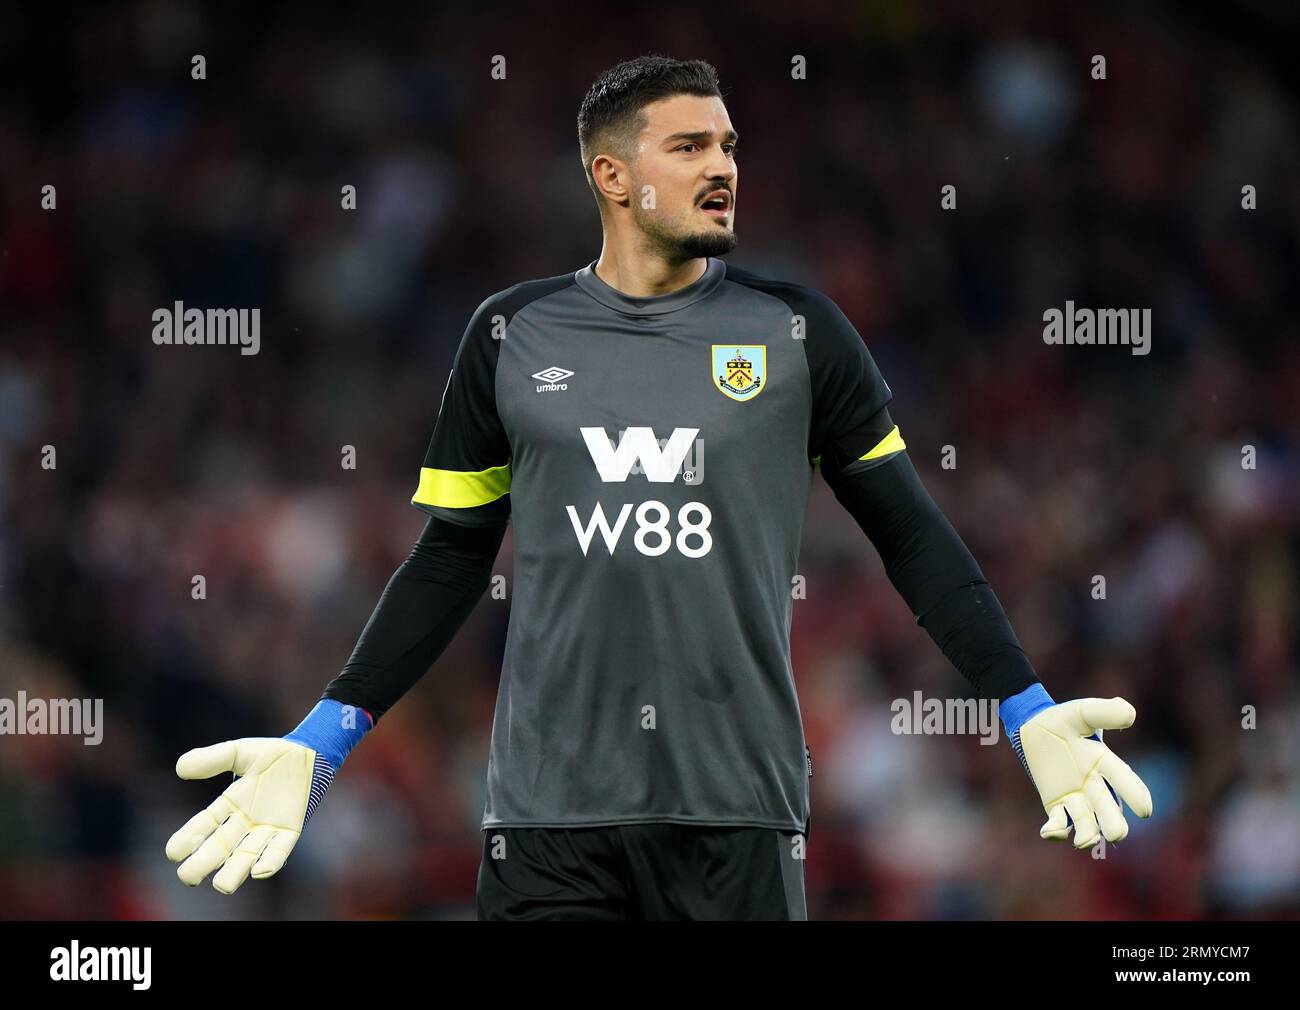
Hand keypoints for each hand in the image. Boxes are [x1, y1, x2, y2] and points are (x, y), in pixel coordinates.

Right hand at [165, 738, 320, 893]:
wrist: (310, 753)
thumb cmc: (274, 755)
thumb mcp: (239, 752)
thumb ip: (212, 758)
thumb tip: (180, 768)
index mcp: (229, 805)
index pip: (203, 826)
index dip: (187, 839)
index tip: (173, 852)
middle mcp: (245, 822)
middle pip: (220, 849)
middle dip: (203, 863)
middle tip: (188, 876)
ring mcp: (267, 828)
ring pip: (246, 857)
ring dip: (234, 872)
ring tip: (221, 885)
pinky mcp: (290, 831)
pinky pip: (279, 851)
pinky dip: (270, 862)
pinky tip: (259, 871)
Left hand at [1017, 697, 1152, 847]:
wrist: (1033, 725)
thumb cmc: (1063, 719)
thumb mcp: (1083, 711)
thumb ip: (1105, 711)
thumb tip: (1130, 714)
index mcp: (1106, 762)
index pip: (1124, 780)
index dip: (1135, 795)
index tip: (1145, 811)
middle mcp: (1095, 785)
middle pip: (1109, 810)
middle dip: (1114, 824)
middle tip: (1116, 834)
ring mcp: (1076, 797)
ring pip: (1087, 822)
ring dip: (1087, 834)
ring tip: (1082, 840)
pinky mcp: (1056, 804)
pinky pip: (1059, 822)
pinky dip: (1056, 830)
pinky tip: (1051, 831)